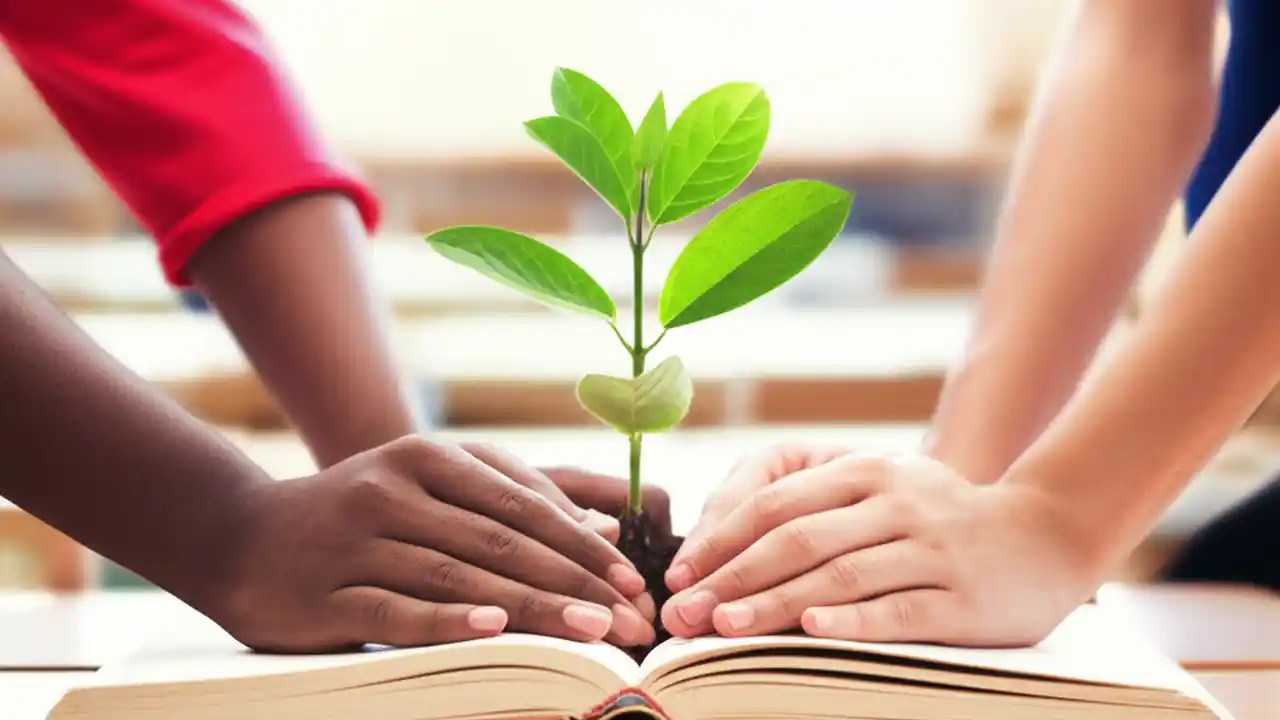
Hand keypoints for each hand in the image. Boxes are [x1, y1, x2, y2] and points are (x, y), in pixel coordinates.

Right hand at [210, 436, 654, 652]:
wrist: (241, 536)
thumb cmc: (360, 514)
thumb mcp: (431, 488)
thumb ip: (512, 500)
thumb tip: (603, 530)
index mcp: (427, 457)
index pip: (522, 505)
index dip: (583, 546)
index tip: (634, 582)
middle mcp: (393, 489)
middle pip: (501, 541)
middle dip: (575, 584)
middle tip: (632, 621)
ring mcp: (356, 540)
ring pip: (459, 575)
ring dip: (532, 605)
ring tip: (591, 630)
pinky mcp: (326, 593)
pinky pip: (396, 610)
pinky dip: (447, 621)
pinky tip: (494, 630)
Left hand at [661, 450, 1103, 645]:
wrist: (1045, 535)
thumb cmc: (942, 517)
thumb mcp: (884, 488)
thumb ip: (819, 506)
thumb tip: (728, 542)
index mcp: (867, 471)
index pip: (776, 503)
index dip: (721, 539)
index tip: (678, 574)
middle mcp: (896, 501)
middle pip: (797, 538)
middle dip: (731, 576)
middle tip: (683, 613)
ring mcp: (930, 548)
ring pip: (838, 576)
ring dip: (774, 602)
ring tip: (725, 625)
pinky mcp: (960, 597)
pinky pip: (896, 610)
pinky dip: (851, 621)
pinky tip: (810, 632)